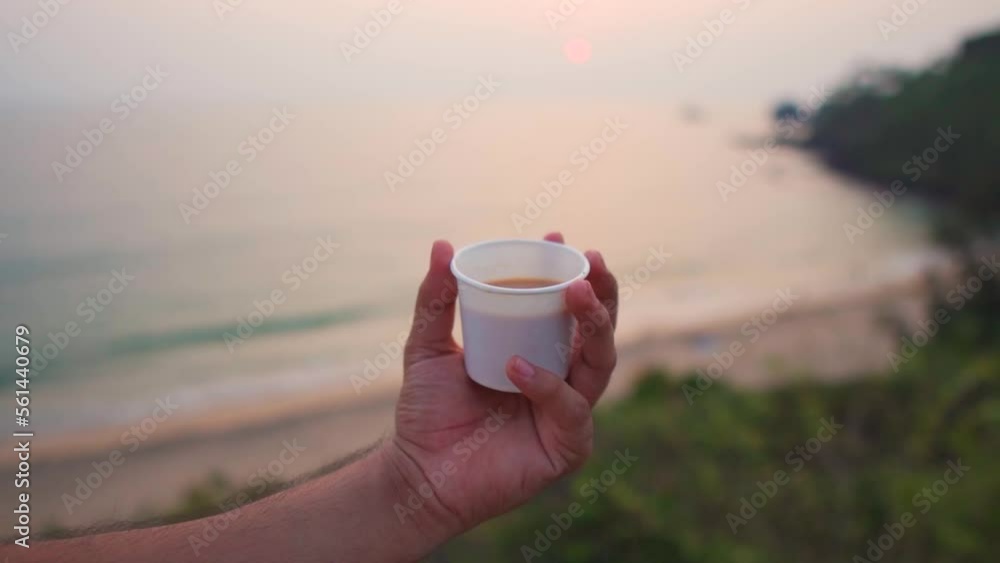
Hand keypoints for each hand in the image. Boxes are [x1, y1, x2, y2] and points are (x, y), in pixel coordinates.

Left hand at [384, 232, 618, 539]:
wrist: (418, 470)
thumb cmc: (427, 410)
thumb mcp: (427, 345)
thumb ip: (436, 299)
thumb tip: (442, 244)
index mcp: (540, 353)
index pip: (567, 308)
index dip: (571, 271)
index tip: (557, 237)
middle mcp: (561, 379)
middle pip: (599, 331)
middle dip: (601, 293)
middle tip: (589, 262)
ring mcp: (567, 412)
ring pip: (601, 363)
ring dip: (593, 325)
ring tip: (572, 293)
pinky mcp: (567, 447)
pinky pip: (570, 409)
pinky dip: (546, 385)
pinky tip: (517, 368)